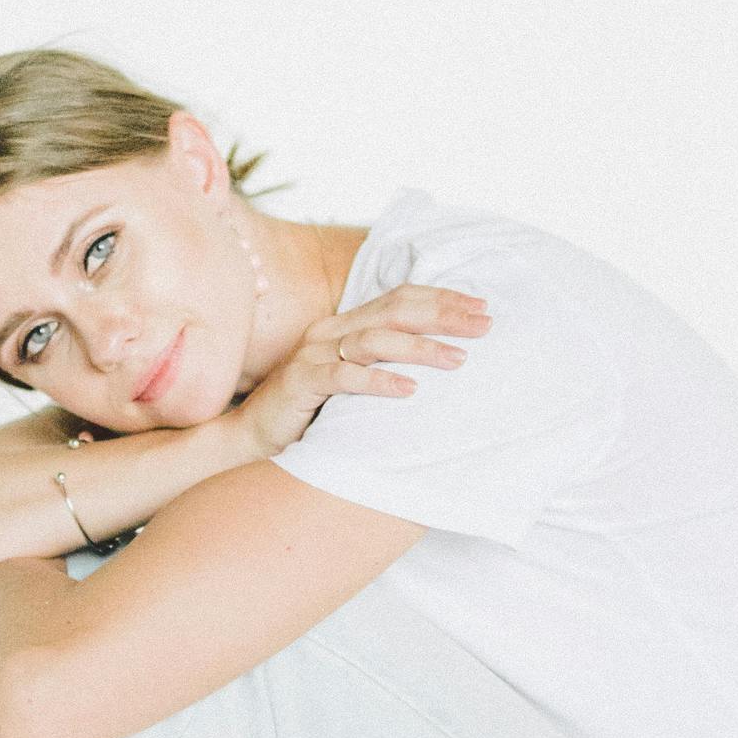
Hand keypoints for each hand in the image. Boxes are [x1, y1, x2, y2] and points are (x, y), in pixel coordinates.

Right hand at [233, 283, 491, 459]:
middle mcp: (331, 332)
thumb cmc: (311, 414)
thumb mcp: (354, 382)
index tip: (483, 307)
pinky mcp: (301, 382)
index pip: (400, 298)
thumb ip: (384, 365)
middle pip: (395, 311)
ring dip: (421, 348)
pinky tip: (409, 389)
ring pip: (375, 340)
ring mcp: (314, 355)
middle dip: (443, 315)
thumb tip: (443, 361)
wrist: (253, 438)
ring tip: (458, 360)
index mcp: (346, 325)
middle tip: (484, 326)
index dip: (442, 299)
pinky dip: (379, 380)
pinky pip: (345, 377)